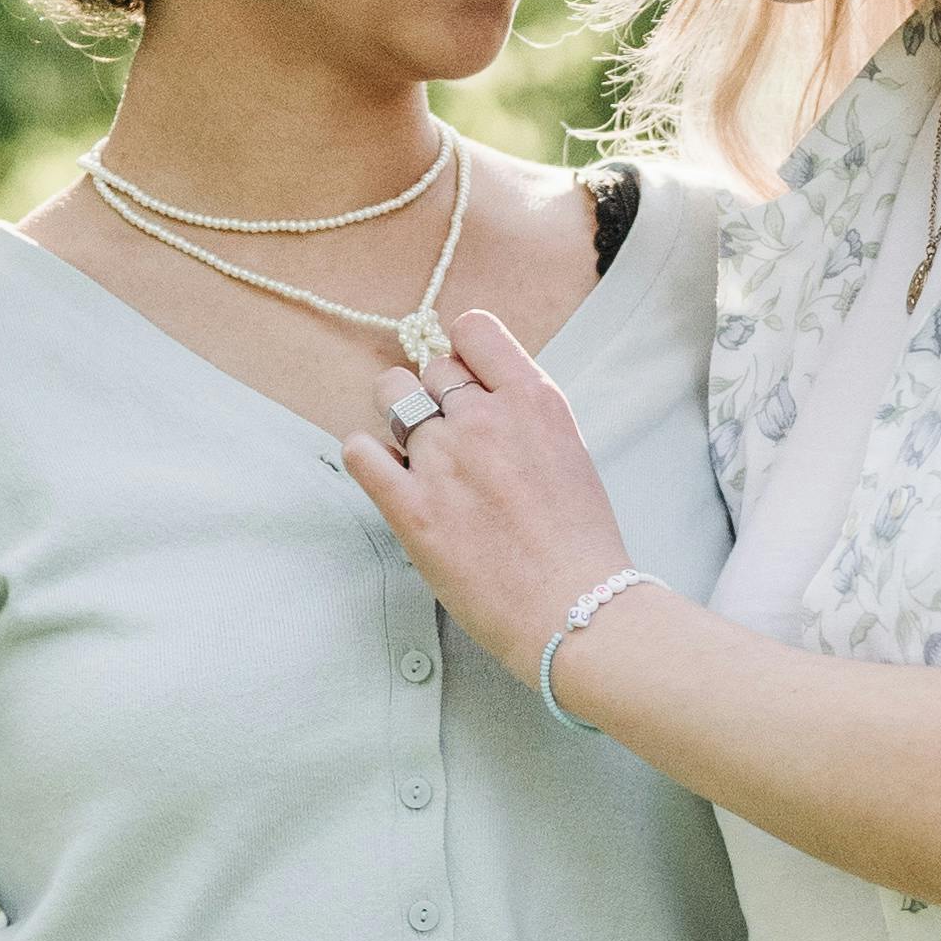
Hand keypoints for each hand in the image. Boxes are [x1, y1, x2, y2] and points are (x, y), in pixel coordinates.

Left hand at [342, 307, 627, 683]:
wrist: (577, 610)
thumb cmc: (580, 545)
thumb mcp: (568, 452)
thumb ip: (523, 416)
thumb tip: (480, 399)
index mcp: (533, 400)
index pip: (473, 329)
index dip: (463, 355)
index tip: (467, 383)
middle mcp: (485, 418)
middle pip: (430, 368)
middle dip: (435, 398)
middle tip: (450, 441)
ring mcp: (444, 460)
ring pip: (391, 394)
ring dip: (399, 418)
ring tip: (416, 455)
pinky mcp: (410, 508)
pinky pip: (360, 451)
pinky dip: (367, 456)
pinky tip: (387, 475)